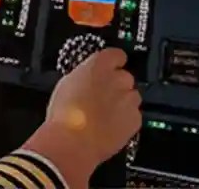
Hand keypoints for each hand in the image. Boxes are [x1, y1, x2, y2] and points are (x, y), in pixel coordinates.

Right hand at [22, 48, 141, 188]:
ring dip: (122, 103)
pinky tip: (110, 127)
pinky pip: (134, 116)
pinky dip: (125, 121)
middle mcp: (118, 78)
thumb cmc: (64, 115)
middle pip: (125, 77)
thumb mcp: (67, 84)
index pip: (117, 55)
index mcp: (100, 64)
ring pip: (131, 97)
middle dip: (116, 86)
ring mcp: (129, 99)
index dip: (113, 63)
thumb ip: (84, 76)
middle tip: (102, 99)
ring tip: (104, 116)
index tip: (110, 69)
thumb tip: (88, 78)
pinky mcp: (135, 119)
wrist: (72, 142)